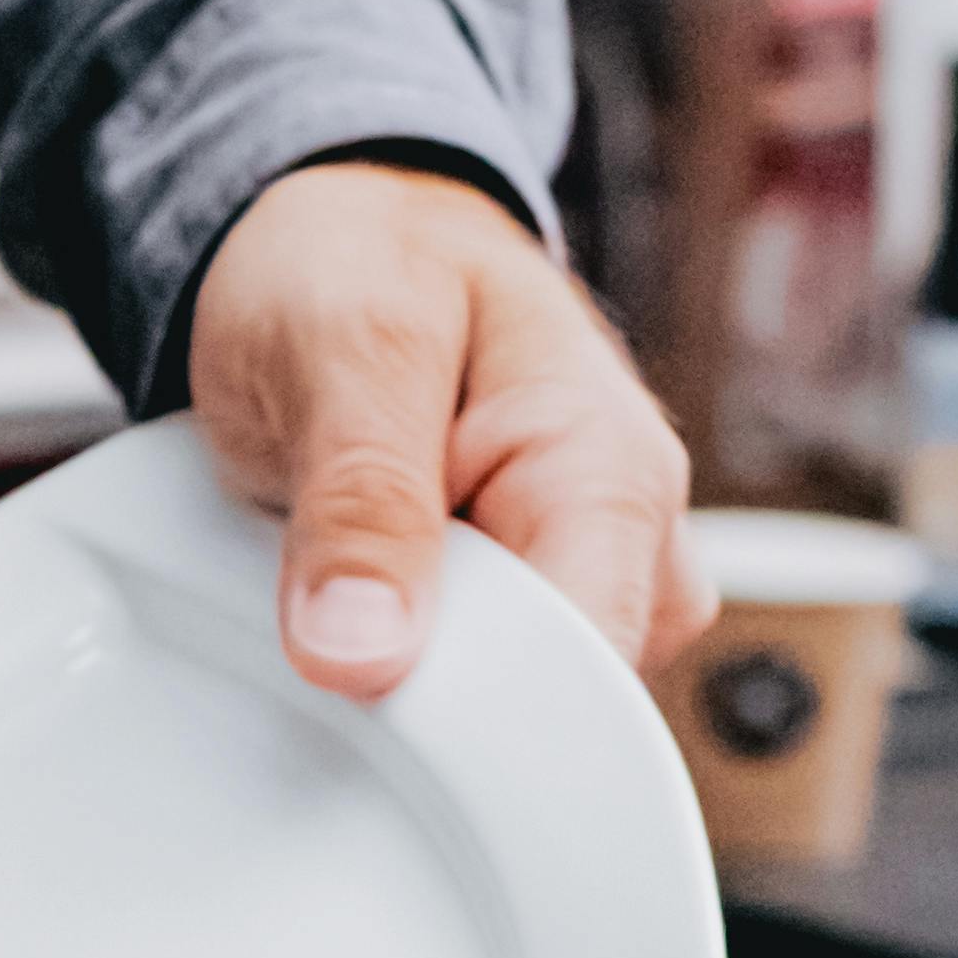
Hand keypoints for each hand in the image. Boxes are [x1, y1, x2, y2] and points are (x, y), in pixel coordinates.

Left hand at [189, 160, 703, 701]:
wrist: (343, 235)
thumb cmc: (357, 262)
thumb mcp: (343, 344)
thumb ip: (361, 496)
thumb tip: (363, 654)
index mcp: (610, 473)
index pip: (583, 674)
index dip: (472, 717)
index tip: (367, 700)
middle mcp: (629, 544)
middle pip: (551, 720)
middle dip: (430, 700)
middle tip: (328, 620)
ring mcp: (588, 588)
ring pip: (510, 722)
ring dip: (410, 686)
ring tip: (341, 587)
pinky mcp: (535, 618)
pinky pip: (476, 698)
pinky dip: (404, 675)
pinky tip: (363, 609)